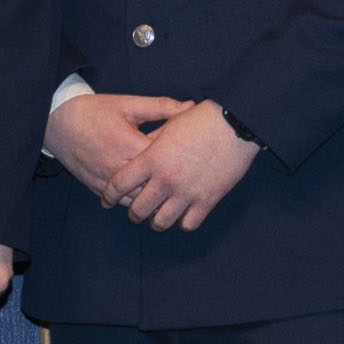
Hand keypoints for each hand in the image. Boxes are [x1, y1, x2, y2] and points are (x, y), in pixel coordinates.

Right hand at [44, 89, 183, 203]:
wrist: (56, 121)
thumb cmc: (94, 110)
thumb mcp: (128, 104)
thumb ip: (162, 107)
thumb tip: (191, 107)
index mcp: (130, 145)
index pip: (164, 160)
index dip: (180, 157)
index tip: (189, 152)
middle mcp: (118, 167)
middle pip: (154, 185)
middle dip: (170, 182)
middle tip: (187, 177)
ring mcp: (107, 181)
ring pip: (139, 200)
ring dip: (154, 197)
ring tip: (171, 191)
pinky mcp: (98, 188)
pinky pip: (122, 202)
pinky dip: (136, 200)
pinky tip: (147, 196)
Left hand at [114, 101, 257, 231]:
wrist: (236, 124)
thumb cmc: (200, 120)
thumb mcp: (167, 126)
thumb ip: (149, 144)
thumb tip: (135, 155)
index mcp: (152, 159)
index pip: (120, 185)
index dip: (110, 195)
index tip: (107, 200)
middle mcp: (166, 179)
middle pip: (138, 210)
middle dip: (133, 214)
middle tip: (135, 212)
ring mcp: (187, 192)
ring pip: (161, 222)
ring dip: (156, 221)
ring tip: (156, 217)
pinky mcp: (207, 201)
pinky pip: (188, 224)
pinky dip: (181, 222)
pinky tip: (181, 215)